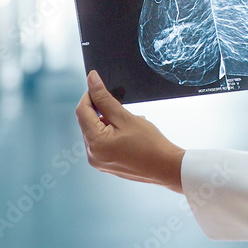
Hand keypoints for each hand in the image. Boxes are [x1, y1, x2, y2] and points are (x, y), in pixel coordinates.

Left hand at [75, 70, 184, 192]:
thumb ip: (105, 98)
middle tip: (119, 104)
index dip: (89, 95)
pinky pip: (101, 142)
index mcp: (95, 143)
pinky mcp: (105, 164)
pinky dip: (109, 133)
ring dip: (106, 121)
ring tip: (127, 122)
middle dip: (99, 110)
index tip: (97, 84)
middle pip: (87, 122)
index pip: (82, 111)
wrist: (165, 167)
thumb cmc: (149, 143)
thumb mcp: (125, 117)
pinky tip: (126, 133)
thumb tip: (91, 80)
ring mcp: (98, 161)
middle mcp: (92, 154)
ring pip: (94, 132)